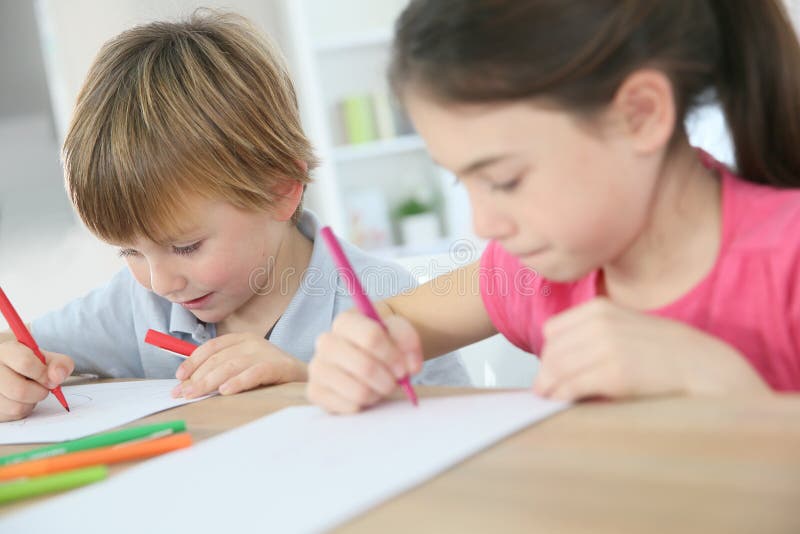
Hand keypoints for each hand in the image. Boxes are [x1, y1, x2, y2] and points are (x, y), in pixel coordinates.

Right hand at [0, 340, 73, 420]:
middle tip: (43, 387)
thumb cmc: (29, 363)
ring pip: (16, 407)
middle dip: (40, 392)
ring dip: (31, 403)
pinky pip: (12, 416)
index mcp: (6, 351)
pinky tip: (20, 400)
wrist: (8, 370)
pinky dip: (23, 410)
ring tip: (30, 391)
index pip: (26, 362)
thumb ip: (59, 363)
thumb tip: (58, 376)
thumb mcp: (45, 358)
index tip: (51, 379)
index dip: (44, 374)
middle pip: (20, 390)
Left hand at [172, 332, 306, 398]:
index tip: (180, 377)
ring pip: (232, 365)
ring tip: (196, 394)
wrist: (305, 379)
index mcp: (243, 339)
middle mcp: (253, 342)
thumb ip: (222, 368)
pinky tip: (225, 391)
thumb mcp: (244, 367)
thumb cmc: (270, 376)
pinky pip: (254, 373)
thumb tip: (189, 381)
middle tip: (183, 393)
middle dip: (197, 377)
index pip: (212, 347)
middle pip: (218, 358)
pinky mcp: (279, 366)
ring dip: (210, 381)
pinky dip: (238, 382)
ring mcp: (267, 353)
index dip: (193, 361)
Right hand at [306, 309, 422, 413]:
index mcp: (345, 321)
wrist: (367, 354)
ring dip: (377, 393)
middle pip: (364, 367)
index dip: (392, 355)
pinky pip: (347, 407)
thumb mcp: (399, 332)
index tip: (403, 367)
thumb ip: (409, 342)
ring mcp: (317, 367)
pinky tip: (365, 394)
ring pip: (357, 391)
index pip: (371, 337)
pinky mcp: (315, 391)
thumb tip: (410, 365)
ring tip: (380, 387)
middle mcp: (326, 342)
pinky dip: (364, 405)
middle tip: (395, 381)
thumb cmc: (383, 342)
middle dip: (387, 379)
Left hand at [533, 297, 769, 400]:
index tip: (551, 370)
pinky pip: (572, 386)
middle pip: (551, 352)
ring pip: (556, 369)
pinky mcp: (615, 373)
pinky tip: (563, 403)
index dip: (549, 353)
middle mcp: (600, 323)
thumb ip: (594, 335)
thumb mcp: (627, 327)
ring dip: (549, 388)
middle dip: (545, 374)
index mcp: (600, 308)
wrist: (706, 366)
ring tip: (549, 399)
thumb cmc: (667, 352)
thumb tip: (557, 362)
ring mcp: (607, 347)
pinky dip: (562, 396)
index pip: (553, 331)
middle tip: (544, 391)